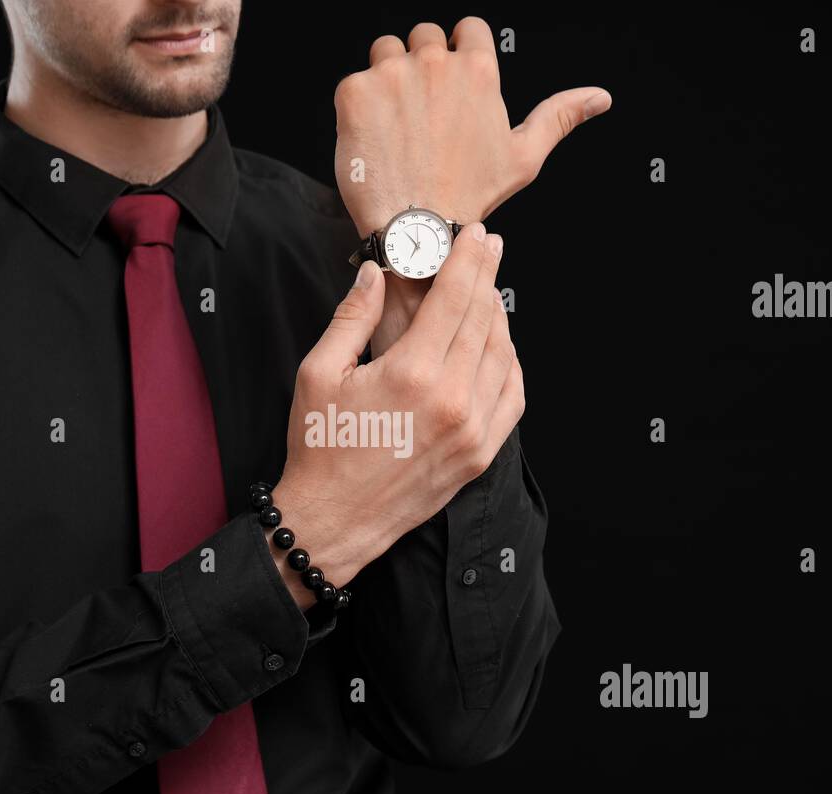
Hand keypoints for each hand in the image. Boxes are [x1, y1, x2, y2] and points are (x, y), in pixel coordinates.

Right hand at [267, 223, 523, 607]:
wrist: (334, 520)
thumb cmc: (320, 447)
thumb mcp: (319, 373)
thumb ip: (353, 317)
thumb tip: (376, 274)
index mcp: (414, 373)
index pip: (457, 298)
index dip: (471, 260)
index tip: (479, 235)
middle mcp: (454, 400)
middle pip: (486, 320)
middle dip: (488, 278)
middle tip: (490, 249)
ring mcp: (473, 430)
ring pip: (503, 356)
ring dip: (499, 318)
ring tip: (487, 295)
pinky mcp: (479, 454)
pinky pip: (512, 398)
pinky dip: (510, 365)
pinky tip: (498, 349)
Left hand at [334, 17, 610, 237]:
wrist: (416, 232)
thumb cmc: (470, 197)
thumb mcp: (523, 157)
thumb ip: (559, 116)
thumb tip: (600, 97)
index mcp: (479, 71)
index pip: (467, 28)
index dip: (459, 53)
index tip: (452, 85)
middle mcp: (436, 63)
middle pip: (424, 36)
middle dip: (423, 66)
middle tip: (422, 115)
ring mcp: (392, 74)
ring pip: (386, 50)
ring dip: (388, 78)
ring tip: (397, 126)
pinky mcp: (355, 92)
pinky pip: (353, 81)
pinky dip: (359, 107)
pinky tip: (374, 139)